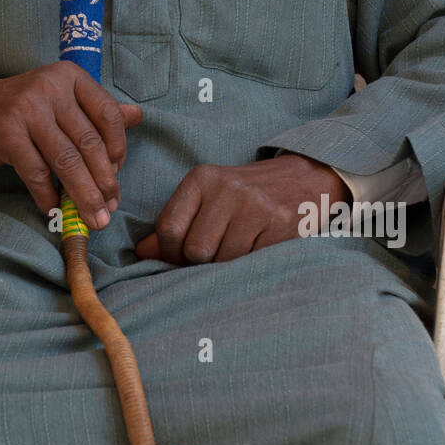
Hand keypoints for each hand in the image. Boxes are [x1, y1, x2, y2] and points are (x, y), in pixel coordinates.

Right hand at [0, 62, 142, 230]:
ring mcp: (27, 109)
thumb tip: (138, 115)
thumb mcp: (61, 100)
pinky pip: (36, 172)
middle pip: (88, 142)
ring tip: (94, 218)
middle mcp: (50, 87)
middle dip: (104, 181)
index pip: (108, 114)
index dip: (118, 149)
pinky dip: (48, 196)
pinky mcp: (7, 132)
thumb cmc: (22, 110)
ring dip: (83, 195)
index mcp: (69, 77)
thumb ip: (98, 108)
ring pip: (66, 161)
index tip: (117, 174)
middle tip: (110, 208)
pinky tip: (54, 210)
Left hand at [134, 155, 351, 265]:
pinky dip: (248, 265)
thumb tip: (142, 253)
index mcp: (201, 178)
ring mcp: (255, 205)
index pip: (168, 227)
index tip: (180, 259)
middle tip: (213, 258)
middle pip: (195, 250)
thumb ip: (175, 222)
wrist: (302, 180)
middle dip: (199, 264)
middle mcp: (226, 188)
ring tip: (236, 252)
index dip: (169, 253)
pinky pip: (250, 262)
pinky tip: (256, 250)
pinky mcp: (279, 224)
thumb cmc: (244, 196)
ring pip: (222, 260)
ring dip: (225, 267)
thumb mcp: (206, 198)